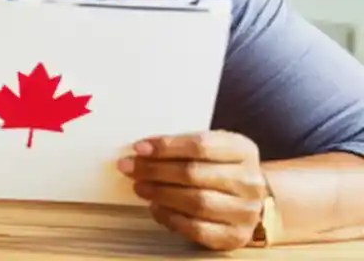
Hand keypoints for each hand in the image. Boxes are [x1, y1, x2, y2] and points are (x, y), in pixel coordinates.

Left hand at [118, 130, 267, 250]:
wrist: (252, 200)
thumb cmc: (220, 168)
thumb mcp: (212, 149)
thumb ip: (182, 146)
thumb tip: (141, 150)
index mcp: (243, 150)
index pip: (201, 145)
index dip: (167, 146)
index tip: (138, 148)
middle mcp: (249, 181)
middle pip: (195, 173)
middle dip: (155, 170)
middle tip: (129, 168)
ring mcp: (246, 211)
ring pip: (197, 201)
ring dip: (160, 193)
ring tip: (139, 187)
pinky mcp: (236, 236)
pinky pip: (198, 228)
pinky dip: (171, 217)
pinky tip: (155, 208)